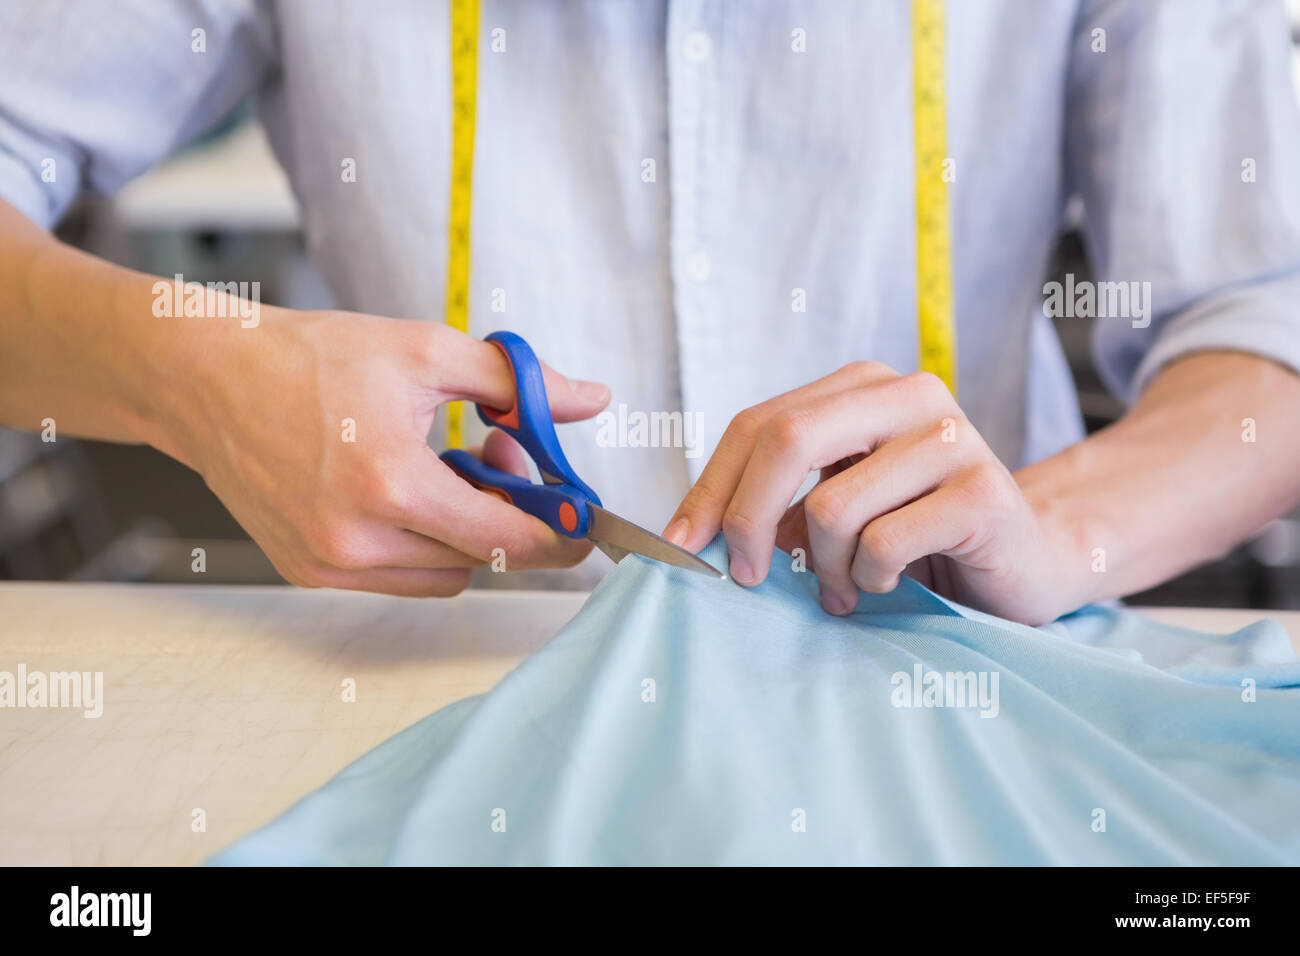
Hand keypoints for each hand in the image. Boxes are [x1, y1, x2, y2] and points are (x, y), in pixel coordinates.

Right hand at [155, 308, 609, 595]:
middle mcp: (355, 539)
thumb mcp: (426, 350)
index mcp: (390, 482)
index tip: (584, 519)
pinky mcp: (310, 573)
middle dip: (510, 511)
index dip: (559, 535)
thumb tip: (592, 400)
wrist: (208, 380)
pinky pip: (403, 578)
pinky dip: (424, 544)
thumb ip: (518, 383)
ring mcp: (328, 564)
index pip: (507, 540)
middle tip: (498, 449)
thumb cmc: (311, 359)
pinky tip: (406, 490)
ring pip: (447, 575)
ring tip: (444, 464)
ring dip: (466, 531)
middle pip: (482, 559)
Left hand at [662, 362, 1086, 624]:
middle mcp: (907, 395)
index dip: (710, 487)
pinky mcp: (983, 490)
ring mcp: (950, 437)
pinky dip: (871, 579)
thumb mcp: (834, 508)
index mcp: (861, 388)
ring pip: (833, 506)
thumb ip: (775, 501)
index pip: (759, 424)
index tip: (680, 544)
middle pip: (787, 440)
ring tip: (847, 587)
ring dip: (826, 568)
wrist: (1024, 562)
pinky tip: (890, 582)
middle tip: (747, 577)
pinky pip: (885, 543)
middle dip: (747, 519)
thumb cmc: (915, 538)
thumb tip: (689, 533)